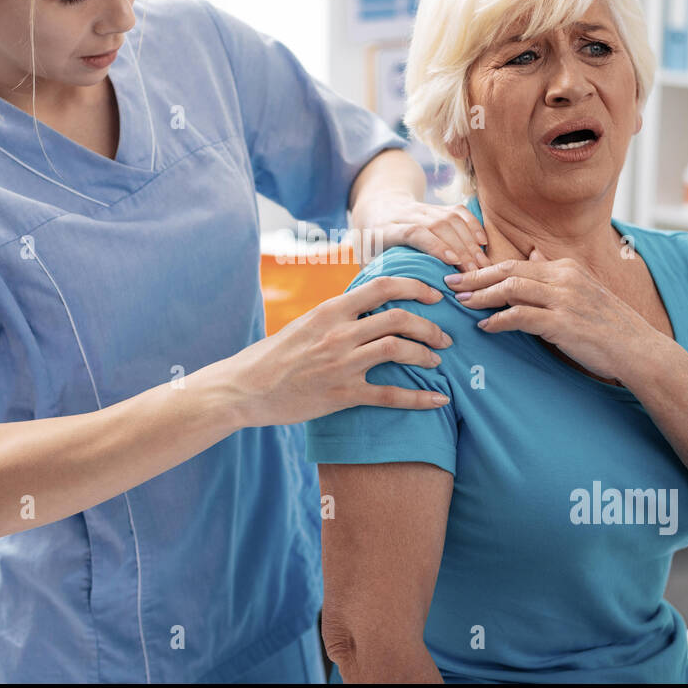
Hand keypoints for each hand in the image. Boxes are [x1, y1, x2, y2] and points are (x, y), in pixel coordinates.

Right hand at [228, 275, 453, 425]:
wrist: (244, 388)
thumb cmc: (273, 356)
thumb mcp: (304, 324)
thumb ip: (336, 316)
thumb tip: (366, 308)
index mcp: (329, 310)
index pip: (382, 287)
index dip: (415, 287)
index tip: (434, 295)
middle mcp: (338, 333)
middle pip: (398, 318)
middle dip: (430, 326)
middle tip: (444, 337)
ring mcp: (341, 364)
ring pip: (398, 350)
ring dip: (426, 354)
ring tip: (436, 361)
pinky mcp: (341, 395)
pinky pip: (390, 395)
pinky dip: (420, 398)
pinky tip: (438, 400)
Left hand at [351, 191, 491, 272]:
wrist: (376, 207)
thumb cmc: (372, 244)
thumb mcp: (367, 260)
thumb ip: (378, 277)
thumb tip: (393, 303)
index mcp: (386, 229)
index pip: (414, 232)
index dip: (435, 245)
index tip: (452, 261)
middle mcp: (406, 214)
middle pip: (439, 226)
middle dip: (461, 249)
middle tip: (475, 274)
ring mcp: (423, 208)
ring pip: (451, 218)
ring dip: (470, 241)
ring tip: (482, 265)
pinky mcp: (437, 206)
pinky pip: (458, 211)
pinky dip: (473, 225)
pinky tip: (483, 243)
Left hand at [443, 250, 660, 381]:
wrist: (638, 349)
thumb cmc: (607, 324)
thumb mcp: (581, 290)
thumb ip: (554, 273)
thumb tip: (532, 255)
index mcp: (566, 268)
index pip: (516, 263)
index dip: (485, 269)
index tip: (463, 274)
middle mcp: (564, 278)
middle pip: (508, 271)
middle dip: (474, 277)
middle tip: (449, 283)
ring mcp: (564, 300)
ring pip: (511, 289)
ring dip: (481, 296)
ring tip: (461, 304)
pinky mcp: (563, 323)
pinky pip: (521, 316)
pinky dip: (499, 321)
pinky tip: (485, 327)